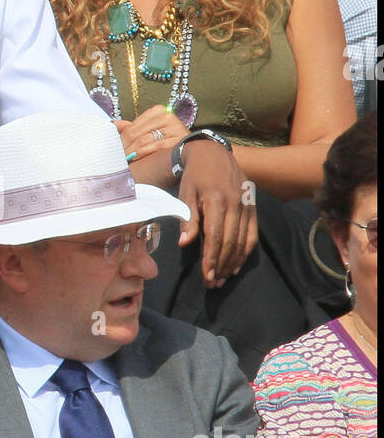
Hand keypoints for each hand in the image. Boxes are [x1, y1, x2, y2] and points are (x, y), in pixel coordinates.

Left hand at [116, 105, 187, 160]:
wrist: (191, 149)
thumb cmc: (166, 140)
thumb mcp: (149, 131)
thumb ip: (132, 127)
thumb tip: (114, 124)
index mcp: (158, 111)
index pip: (133, 126)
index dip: (122, 139)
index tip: (115, 149)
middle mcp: (167, 116)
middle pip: (137, 133)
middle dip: (125, 147)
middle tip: (118, 157)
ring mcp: (174, 127)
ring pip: (144, 141)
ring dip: (132, 152)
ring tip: (125, 160)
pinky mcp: (178, 139)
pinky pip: (155, 147)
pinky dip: (143, 154)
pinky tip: (136, 159)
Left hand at [178, 140, 257, 286]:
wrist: (213, 154)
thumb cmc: (195, 176)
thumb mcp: (185, 194)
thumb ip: (187, 218)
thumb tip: (184, 243)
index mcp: (216, 200)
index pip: (215, 236)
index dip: (211, 259)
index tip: (206, 277)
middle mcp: (235, 203)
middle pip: (230, 242)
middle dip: (221, 266)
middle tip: (212, 284)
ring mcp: (247, 206)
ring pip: (243, 241)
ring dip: (233, 263)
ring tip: (222, 279)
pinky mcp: (253, 207)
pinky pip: (252, 234)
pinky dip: (245, 253)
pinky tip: (236, 266)